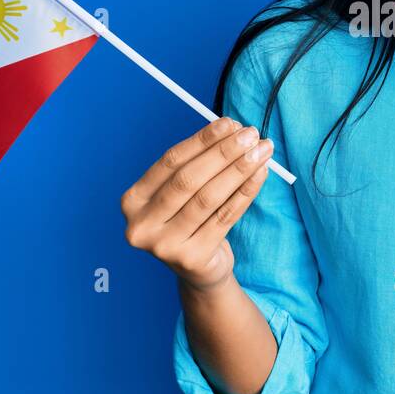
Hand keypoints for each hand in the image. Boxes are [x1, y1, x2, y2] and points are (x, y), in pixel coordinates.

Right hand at [121, 116, 274, 290]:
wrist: (199, 270)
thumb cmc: (190, 220)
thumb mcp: (182, 193)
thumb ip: (198, 163)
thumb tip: (231, 128)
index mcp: (133, 200)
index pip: (170, 161)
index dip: (202, 140)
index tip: (229, 123)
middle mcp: (142, 224)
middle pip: (188, 180)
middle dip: (223, 153)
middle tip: (251, 134)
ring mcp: (164, 245)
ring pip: (208, 198)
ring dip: (239, 170)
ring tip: (261, 151)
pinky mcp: (191, 259)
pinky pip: (225, 217)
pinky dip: (246, 192)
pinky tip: (260, 174)